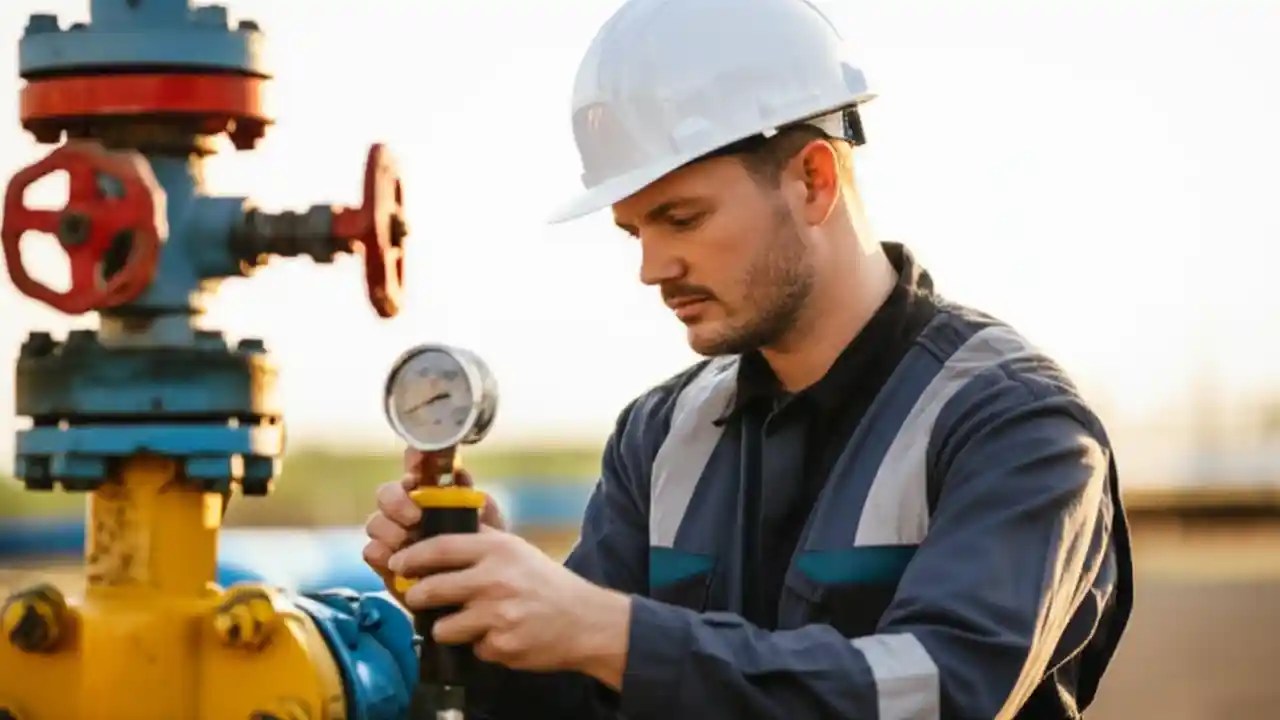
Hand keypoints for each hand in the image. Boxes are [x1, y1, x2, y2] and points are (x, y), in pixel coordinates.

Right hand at [362, 448, 505, 596]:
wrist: (476, 596)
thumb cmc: (483, 557)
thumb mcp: (491, 530)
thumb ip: (481, 504)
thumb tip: (462, 477)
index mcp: (433, 495)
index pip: (415, 468)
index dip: (411, 463)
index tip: (417, 475)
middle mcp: (409, 511)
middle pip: (386, 493)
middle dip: (396, 502)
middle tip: (414, 517)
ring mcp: (394, 537)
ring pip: (376, 522)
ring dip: (388, 529)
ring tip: (407, 541)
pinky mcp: (386, 563)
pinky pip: (371, 551)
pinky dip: (381, 553)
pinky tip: (395, 561)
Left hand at [389, 527, 631, 688]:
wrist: (585, 621)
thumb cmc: (547, 583)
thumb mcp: (517, 549)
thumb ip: (481, 540)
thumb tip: (439, 530)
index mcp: (497, 550)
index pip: (439, 548)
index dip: (411, 557)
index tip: (397, 564)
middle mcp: (495, 579)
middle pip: (431, 590)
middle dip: (417, 596)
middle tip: (418, 597)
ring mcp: (497, 615)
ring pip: (443, 627)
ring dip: (448, 628)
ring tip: (467, 623)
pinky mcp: (501, 645)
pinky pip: (472, 648)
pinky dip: (481, 645)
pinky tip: (501, 635)